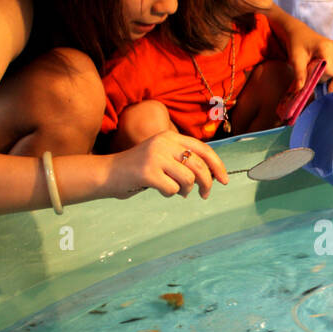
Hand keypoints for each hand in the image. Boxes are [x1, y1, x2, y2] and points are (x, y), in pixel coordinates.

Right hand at [111, 132, 227, 199]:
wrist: (107, 173)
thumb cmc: (138, 169)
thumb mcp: (161, 155)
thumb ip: (182, 159)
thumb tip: (212, 175)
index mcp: (169, 136)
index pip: (203, 149)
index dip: (217, 165)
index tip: (224, 180)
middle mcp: (164, 142)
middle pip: (199, 166)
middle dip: (206, 184)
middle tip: (204, 194)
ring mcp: (155, 156)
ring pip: (188, 179)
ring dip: (186, 190)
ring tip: (178, 191)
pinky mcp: (148, 172)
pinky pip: (172, 189)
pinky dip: (170, 193)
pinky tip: (160, 189)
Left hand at [288, 31, 332, 100]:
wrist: (299, 33)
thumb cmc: (296, 44)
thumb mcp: (295, 59)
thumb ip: (300, 74)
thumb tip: (301, 90)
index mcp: (327, 47)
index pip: (330, 72)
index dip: (320, 77)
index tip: (310, 72)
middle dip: (326, 80)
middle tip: (314, 74)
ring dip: (329, 78)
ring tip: (317, 69)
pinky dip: (332, 75)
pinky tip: (322, 68)